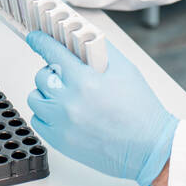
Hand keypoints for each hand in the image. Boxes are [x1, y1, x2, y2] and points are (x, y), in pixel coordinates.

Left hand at [25, 30, 177, 185]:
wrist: (149, 147)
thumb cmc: (141, 110)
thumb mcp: (125, 70)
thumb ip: (101, 51)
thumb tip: (83, 38)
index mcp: (85, 82)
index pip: (52, 52)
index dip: (41, 41)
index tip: (36, 38)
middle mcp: (69, 103)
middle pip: (42, 76)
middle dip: (53, 71)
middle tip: (67, 75)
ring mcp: (62, 124)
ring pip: (36, 99)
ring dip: (47, 93)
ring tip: (64, 95)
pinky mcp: (60, 142)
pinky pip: (38, 121)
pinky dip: (46, 114)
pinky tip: (62, 113)